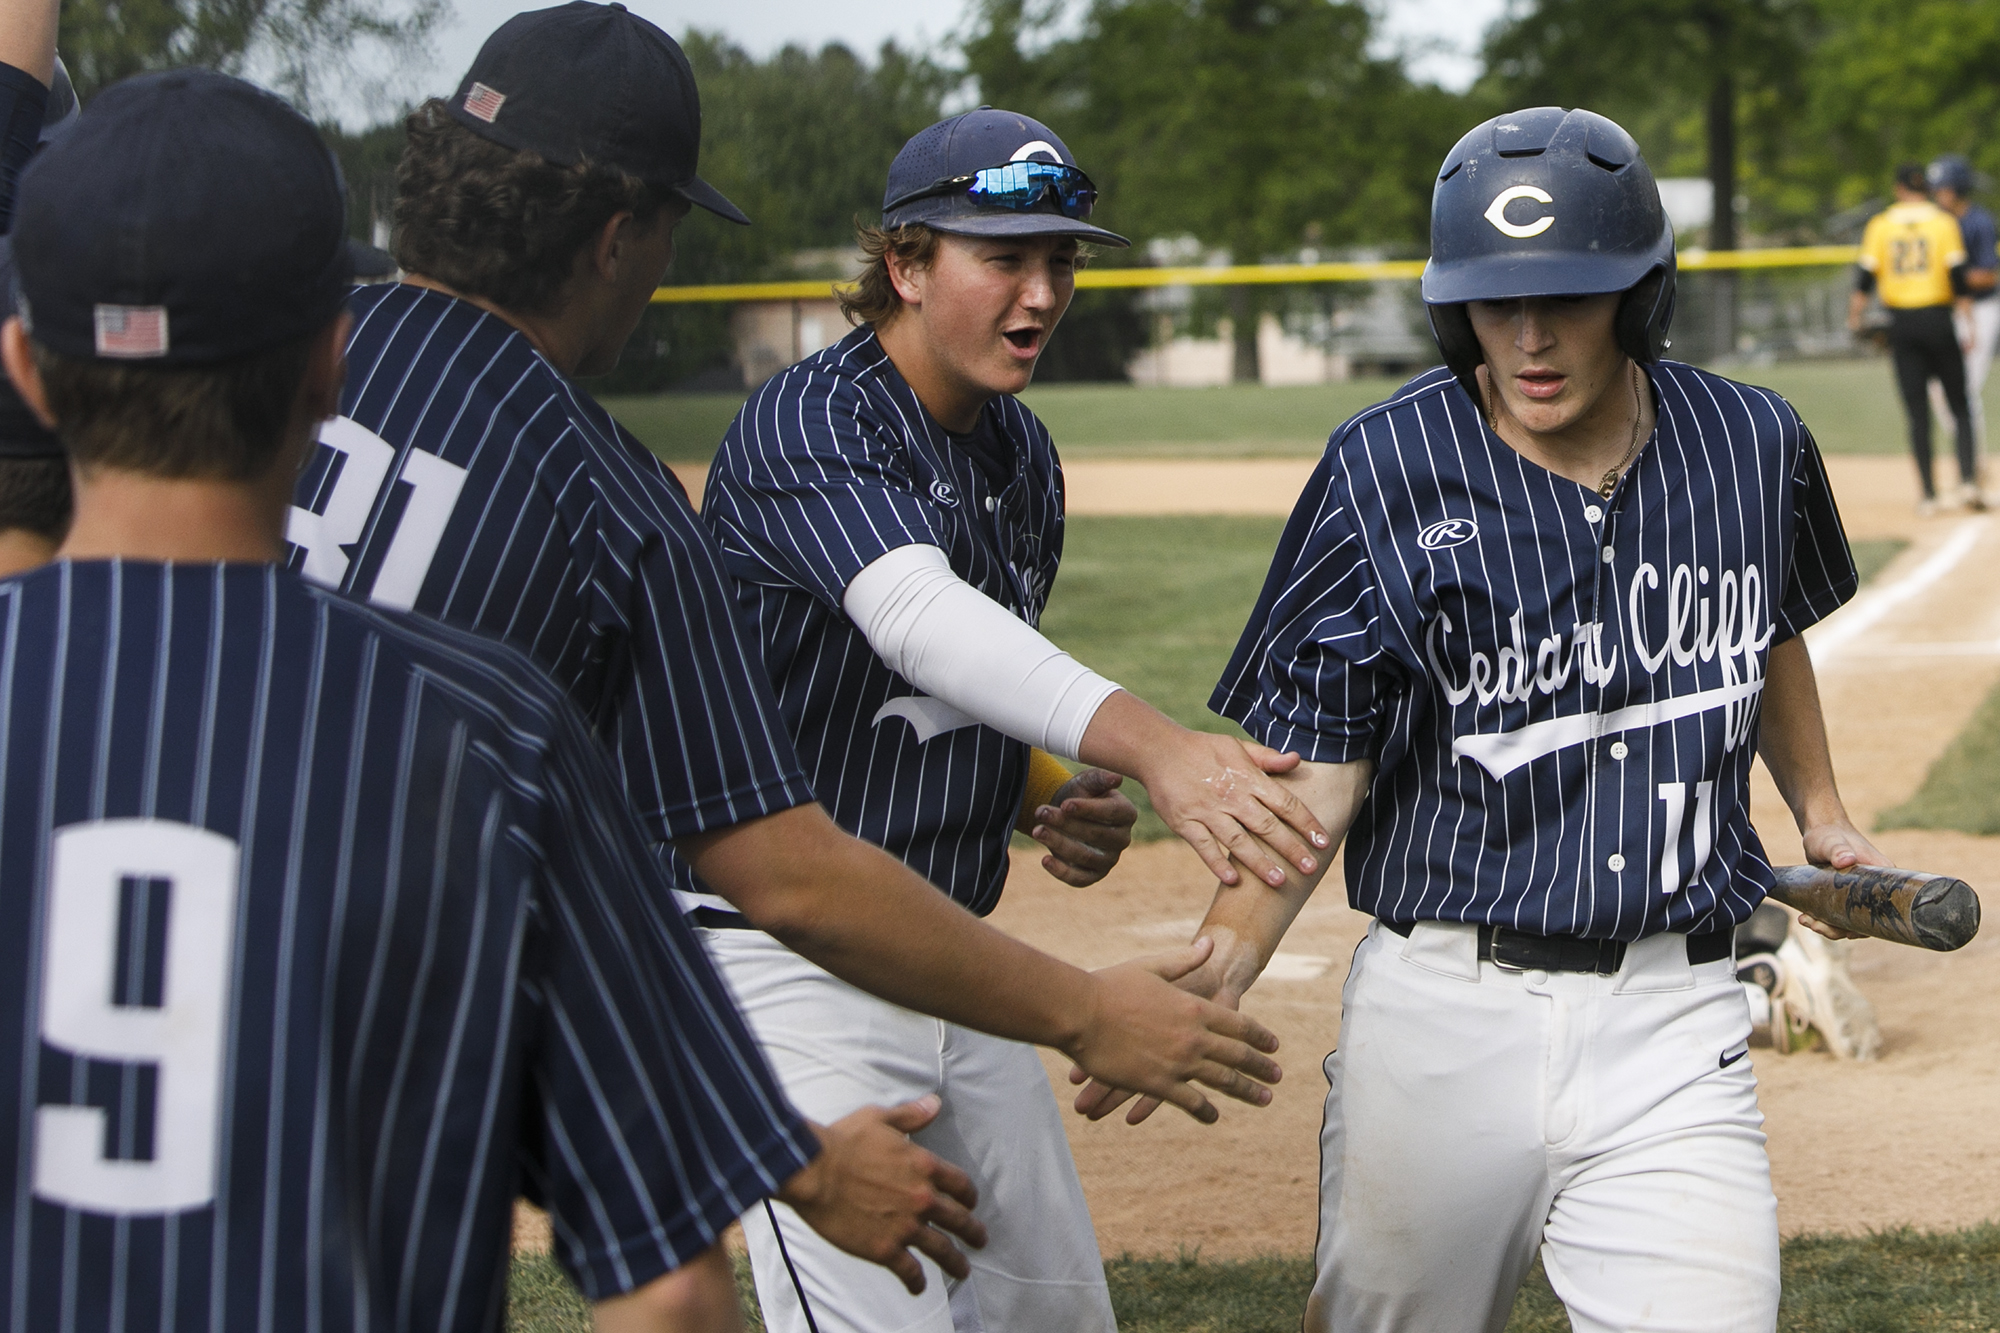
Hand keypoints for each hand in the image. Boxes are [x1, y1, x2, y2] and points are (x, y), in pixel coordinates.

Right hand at [777, 1097, 985, 1294]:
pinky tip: (918, 1287)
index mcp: (924, 1166)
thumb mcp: (879, 1118)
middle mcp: (922, 1199)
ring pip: (941, 1249)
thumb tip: (933, 1104)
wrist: (814, 1171)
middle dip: (972, 1231)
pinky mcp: (884, 1249)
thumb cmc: (842, 1141)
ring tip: (963, 1270)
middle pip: (958, 1219)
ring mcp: (905, 1226)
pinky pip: (909, 1270)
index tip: (970, 1203)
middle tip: (980, 1240)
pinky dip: (916, 1281)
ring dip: (955, 1262)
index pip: (959, 1184)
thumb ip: (910, 1115)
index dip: (968, 1196)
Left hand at [1029, 768, 1137, 885]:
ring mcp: (1109, 860)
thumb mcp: (1087, 781)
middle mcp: (1122, 839)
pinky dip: (1061, 871)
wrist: (1064, 812)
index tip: (1065, 805)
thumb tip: (1117, 778)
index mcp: (1127, 813)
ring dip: (1059, 844)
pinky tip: (1045, 859)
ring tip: (1037, 830)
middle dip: (1067, 824)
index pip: (1111, 813)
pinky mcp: (1094, 875)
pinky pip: (1080, 879)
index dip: (1088, 810)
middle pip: (1097, 835)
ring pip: (1086, 857)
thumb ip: (1100, 778)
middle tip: (1042, 812)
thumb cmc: (1079, 794)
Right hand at [1066, 936, 1263, 1126]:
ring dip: (1247, 1091)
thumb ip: (1184, 960)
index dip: (1259, 1036)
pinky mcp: (1157, 1083)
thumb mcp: (1151, 966)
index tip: (1274, 1046)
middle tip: (1277, 1077)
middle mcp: (1194, 1037)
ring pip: (1223, 1081)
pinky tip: (1213, 1116)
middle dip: (1261, 1067)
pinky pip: (1190, 1102)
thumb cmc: (1110, 985)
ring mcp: (1178, 1062)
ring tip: (1264, 1099)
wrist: (1080, 1013)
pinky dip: (1205, 1110)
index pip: (1239, 1024)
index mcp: (1194, 1007)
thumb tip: (1209, 944)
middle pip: (1238, 1055)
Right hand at [1139, 734, 1328, 887]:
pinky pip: (1204, 847)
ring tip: (1279, 881)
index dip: (1306, 822)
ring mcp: (1207, 811)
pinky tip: (1233, 880)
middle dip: (1290, 848)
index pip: (1284, 802)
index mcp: (1246, 777)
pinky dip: (1218, 863)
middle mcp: (1230, 796)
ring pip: (1237, 841)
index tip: (1324, 841)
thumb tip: (1297, 759)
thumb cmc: (1202, 749)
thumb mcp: (1236, 747)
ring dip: (1259, 862)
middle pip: (1266, 825)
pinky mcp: (1184, 823)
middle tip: (1311, 867)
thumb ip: (1267, 758)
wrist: (1158, 750)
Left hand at [1795, 818, 1891, 940]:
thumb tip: (1847, 860)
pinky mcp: (1845, 898)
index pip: (1883, 912)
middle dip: (1840, 929)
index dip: (1867, 927)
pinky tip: (1806, 917)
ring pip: (1849, 921)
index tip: (1847, 931)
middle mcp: (1875, 891)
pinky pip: (1839, 915)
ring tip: (1806, 920)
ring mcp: (1860, 895)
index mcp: (1884, 879)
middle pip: (1864, 922)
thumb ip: (1839, 850)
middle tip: (1815, 924)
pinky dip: (1824, 920)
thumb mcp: (1833, 842)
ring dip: (1828, 927)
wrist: (1821, 831)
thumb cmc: (1830, 835)